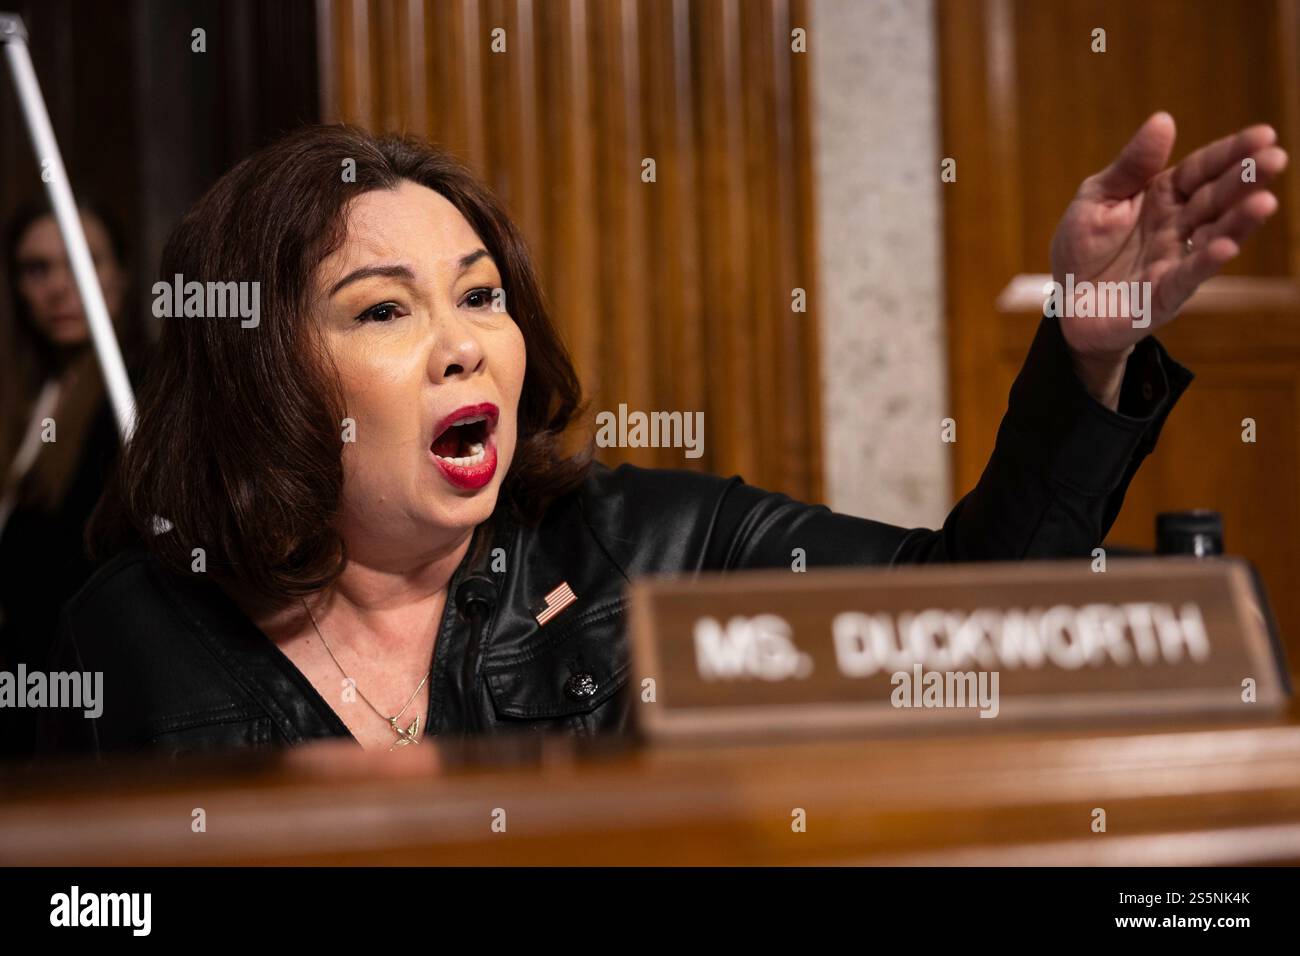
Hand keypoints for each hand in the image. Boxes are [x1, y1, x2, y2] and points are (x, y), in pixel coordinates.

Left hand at [1049, 113, 1286, 403]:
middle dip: (1245, 180)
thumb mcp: (1096, 198)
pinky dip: (1205, 262)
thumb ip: (1131, 166)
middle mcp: (1177, 226)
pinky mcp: (1164, 295)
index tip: (1264, 135)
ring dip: (1238, 221)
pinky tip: (1225, 247)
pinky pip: (1187, 277)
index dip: (1230, 153)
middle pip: (1215, 199)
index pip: (1200, 170)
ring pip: (1213, 236)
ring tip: (1264, 202)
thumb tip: (1163, 118)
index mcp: (1162, 196)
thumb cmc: (1082, 248)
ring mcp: (1175, 260)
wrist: (1064, 305)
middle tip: (1276, 159)